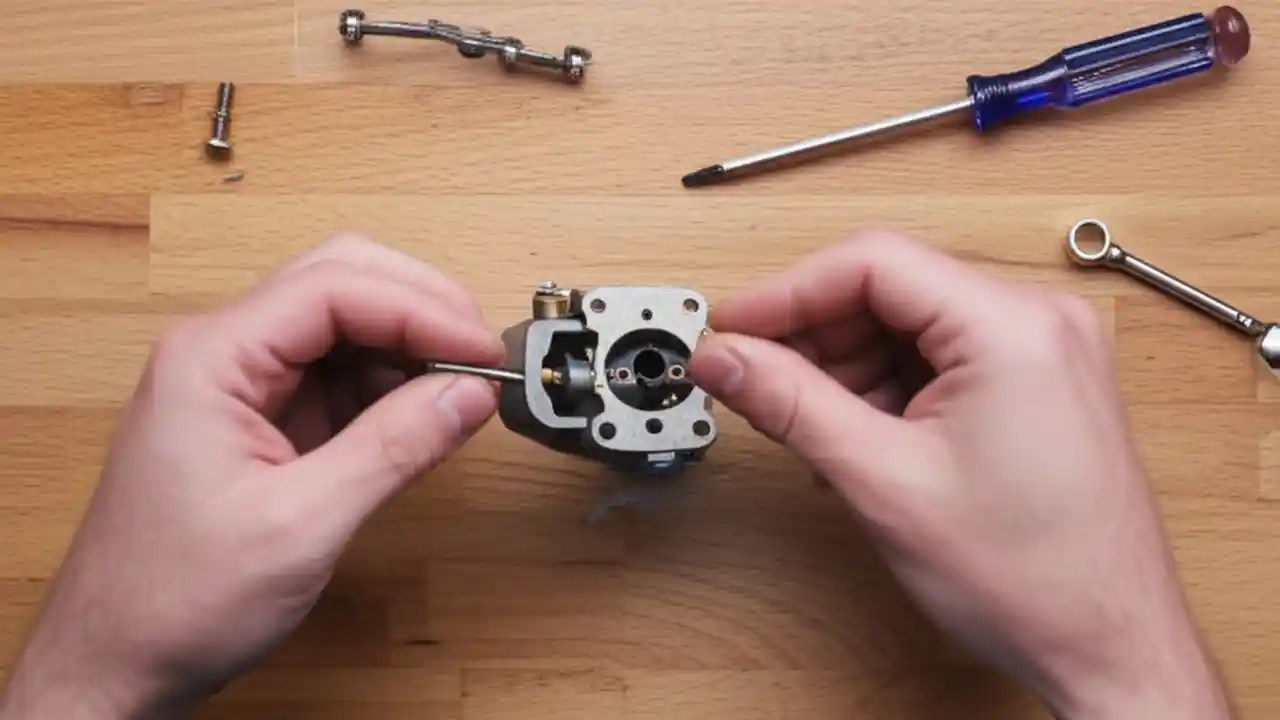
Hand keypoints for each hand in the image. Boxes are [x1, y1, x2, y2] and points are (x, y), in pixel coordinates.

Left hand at [0, 236, 503, 718]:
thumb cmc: (173, 601)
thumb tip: (471, 393)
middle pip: (340, 284)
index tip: (482, 352)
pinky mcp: (262, 421)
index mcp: (212, 358)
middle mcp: (224, 355)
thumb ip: (394, 448)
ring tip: (463, 392)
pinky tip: (425, 418)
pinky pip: (339, 378)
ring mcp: (242, 386)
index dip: (421, 311)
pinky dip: (391, 389)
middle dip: (419, 309)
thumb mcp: (302, 524)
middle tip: (482, 355)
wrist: (116, 664)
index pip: (335, 289)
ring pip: (345, 327)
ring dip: (410, 349)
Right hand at [690, 231, 1230, 719]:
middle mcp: (1037, 322)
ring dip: (847, 371)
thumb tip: (725, 357)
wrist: (1108, 647)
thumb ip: (791, 405)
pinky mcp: (1035, 384)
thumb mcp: (884, 482)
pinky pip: (937, 360)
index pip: (872, 263)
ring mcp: (1042, 353)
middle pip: (888, 290)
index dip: (786, 293)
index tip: (733, 327)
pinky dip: (886, 392)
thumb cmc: (1034, 579)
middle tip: (757, 383)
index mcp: (1012, 327)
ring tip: (815, 433)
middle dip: (814, 339)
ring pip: (907, 328)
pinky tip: (860, 441)